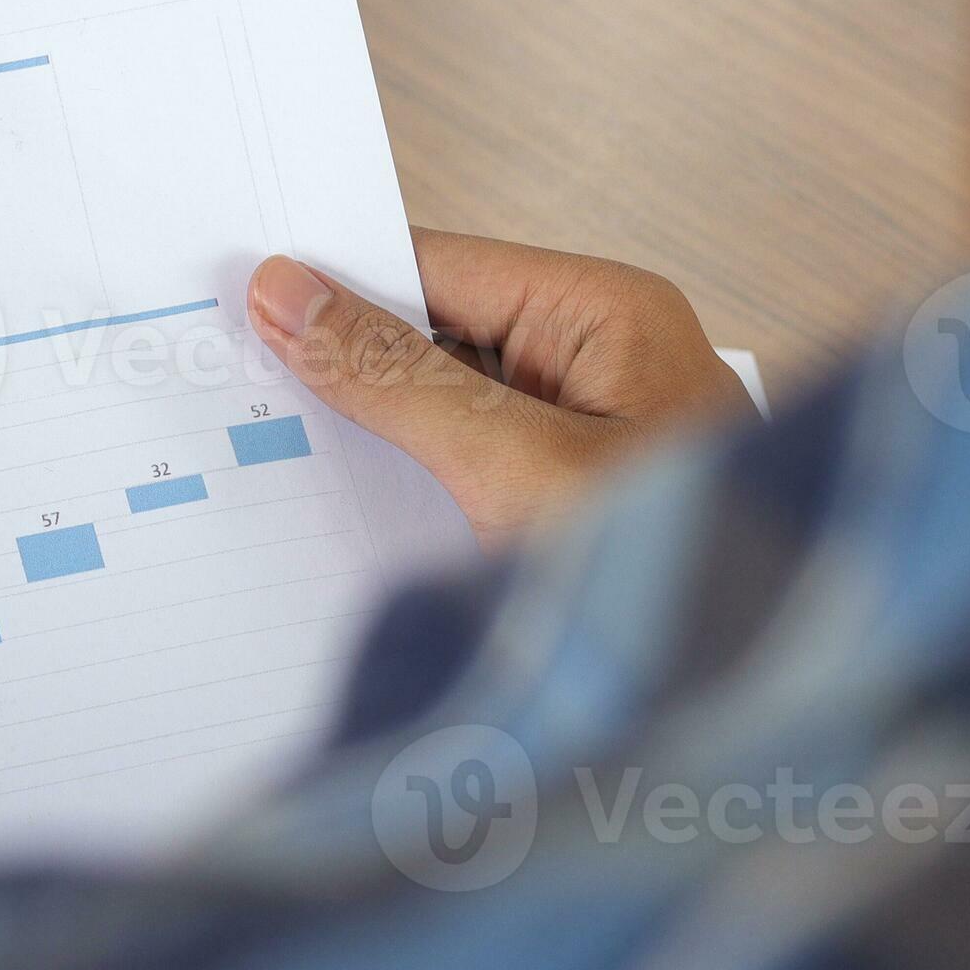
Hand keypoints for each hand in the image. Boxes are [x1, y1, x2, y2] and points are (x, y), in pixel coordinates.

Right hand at [248, 230, 754, 548]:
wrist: (747, 703)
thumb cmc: (678, 574)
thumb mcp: (515, 463)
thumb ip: (393, 377)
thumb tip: (288, 291)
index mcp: (605, 316)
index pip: (431, 265)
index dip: (330, 283)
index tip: (225, 301)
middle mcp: (595, 364)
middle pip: (426, 336)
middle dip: (336, 366)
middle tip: (222, 381)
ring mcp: (576, 439)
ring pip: (431, 412)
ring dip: (362, 439)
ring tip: (264, 456)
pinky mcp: (556, 507)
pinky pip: (452, 474)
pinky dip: (395, 491)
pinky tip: (331, 517)